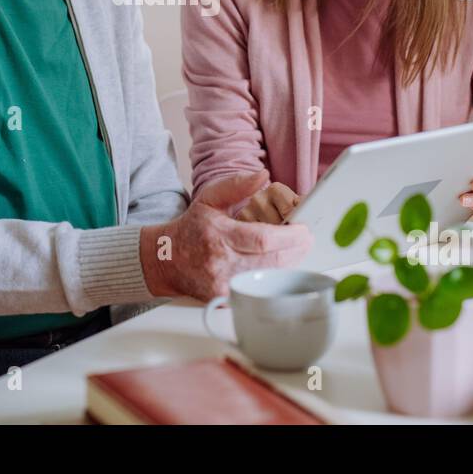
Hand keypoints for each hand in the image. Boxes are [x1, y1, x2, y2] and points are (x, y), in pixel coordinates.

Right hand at [139, 171, 312, 300]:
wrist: (166, 259)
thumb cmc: (192, 227)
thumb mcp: (209, 198)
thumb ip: (237, 184)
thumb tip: (263, 175)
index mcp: (219, 235)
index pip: (263, 239)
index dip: (289, 236)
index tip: (303, 229)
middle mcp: (221, 263)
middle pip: (272, 261)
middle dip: (296, 249)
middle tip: (306, 238)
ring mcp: (223, 284)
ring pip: (268, 277)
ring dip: (289, 263)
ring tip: (297, 249)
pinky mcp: (224, 299)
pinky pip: (257, 289)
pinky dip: (273, 277)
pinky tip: (279, 266)